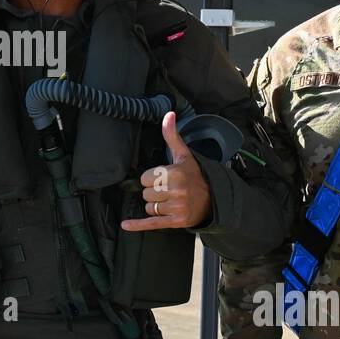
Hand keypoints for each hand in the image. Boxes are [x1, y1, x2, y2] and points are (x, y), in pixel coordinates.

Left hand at [120, 112, 210, 231]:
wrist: (214, 199)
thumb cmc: (194, 175)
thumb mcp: (183, 155)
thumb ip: (172, 135)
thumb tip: (168, 114)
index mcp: (175, 173)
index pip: (144, 178)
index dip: (151, 178)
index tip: (163, 178)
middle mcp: (176, 190)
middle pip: (145, 193)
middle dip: (154, 192)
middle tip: (168, 190)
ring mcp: (177, 208)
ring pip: (149, 207)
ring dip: (155, 205)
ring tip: (170, 201)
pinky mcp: (176, 222)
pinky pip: (151, 223)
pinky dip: (137, 225)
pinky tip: (125, 225)